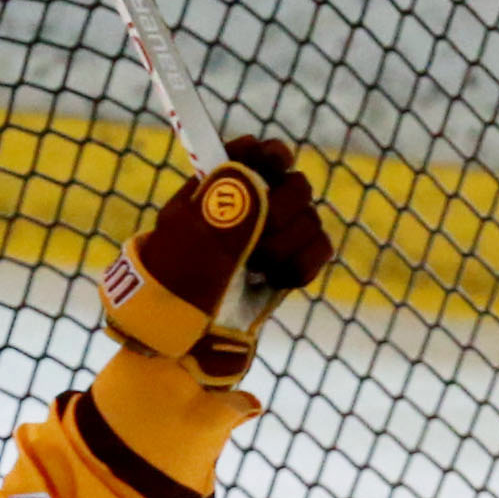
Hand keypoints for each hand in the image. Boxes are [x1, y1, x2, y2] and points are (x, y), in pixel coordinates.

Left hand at [99, 136, 329, 385]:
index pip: (252, 151)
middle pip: (294, 183)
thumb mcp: (195, 244)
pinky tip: (278, 280)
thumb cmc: (178, 291)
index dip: (268, 156)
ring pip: (310, 217)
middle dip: (280, 215)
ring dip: (286, 247)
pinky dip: (303, 265)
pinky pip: (320, 246)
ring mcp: (270, 237)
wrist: (186, 346)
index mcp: (215, 190)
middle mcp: (246, 208)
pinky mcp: (289, 265)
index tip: (273, 166)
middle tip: (254, 243)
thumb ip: (227, 204)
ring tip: (257, 270)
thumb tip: (254, 174)